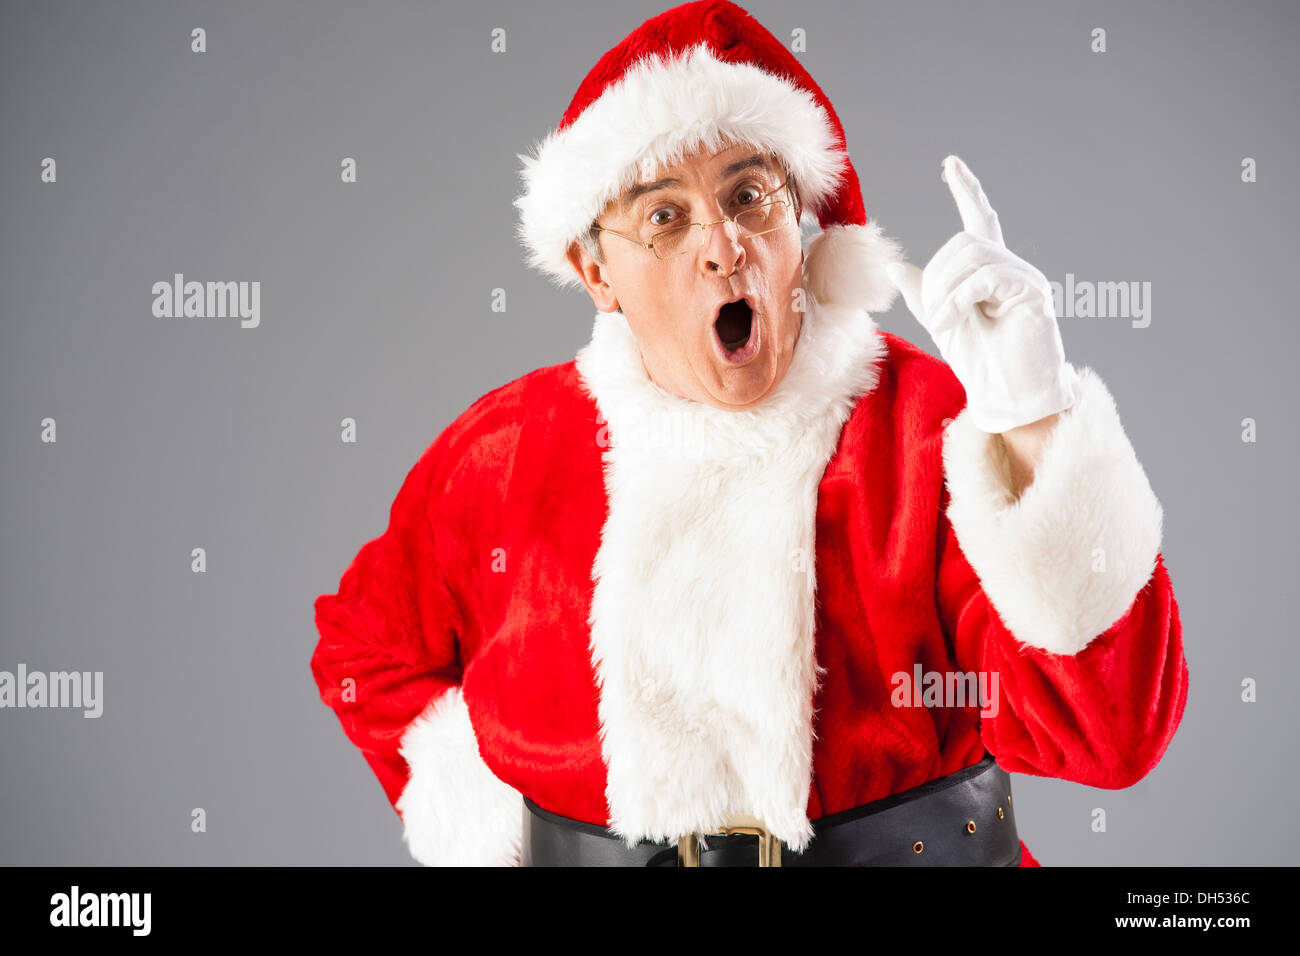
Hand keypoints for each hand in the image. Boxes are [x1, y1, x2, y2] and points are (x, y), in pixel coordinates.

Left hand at [886, 155, 1079, 433]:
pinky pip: (985, 278)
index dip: (966, 191)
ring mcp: (1025, 279)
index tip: (951, 164)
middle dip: (936, 276)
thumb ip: (922, 292)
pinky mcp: (1032, 294)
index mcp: (989, 271)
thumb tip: (893, 265)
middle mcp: (1011, 268)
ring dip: (944, 290)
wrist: (1009, 396)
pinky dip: (959, 298)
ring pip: (973, 256)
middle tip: (932, 315)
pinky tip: (952, 320)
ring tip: (942, 321)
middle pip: (964, 243)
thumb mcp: (942, 322)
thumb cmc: (981, 362)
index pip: (980, 220)